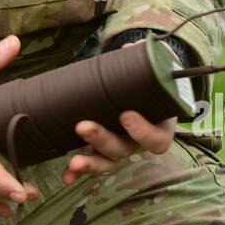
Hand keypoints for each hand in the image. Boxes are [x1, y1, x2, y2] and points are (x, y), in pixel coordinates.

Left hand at [61, 40, 176, 184]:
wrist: (141, 87)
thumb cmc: (150, 79)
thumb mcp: (156, 66)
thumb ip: (147, 57)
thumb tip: (131, 48)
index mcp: (159, 126)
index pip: (157, 139)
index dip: (143, 131)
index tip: (125, 115)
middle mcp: (139, 142)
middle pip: (124, 150)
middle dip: (102, 141)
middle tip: (83, 127)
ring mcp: (119, 147)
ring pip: (107, 162)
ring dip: (89, 163)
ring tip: (73, 162)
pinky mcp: (100, 148)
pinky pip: (90, 163)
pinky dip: (78, 172)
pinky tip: (66, 176)